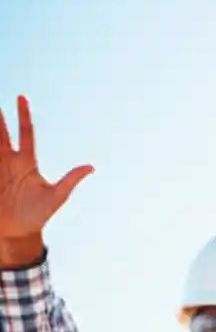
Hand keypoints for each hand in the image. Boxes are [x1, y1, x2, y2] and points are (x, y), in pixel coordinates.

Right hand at [0, 96, 92, 239]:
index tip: (21, 97)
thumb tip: (91, 167)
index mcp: (28, 163)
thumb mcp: (55, 198)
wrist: (18, 234)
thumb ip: (70, 181)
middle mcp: (10, 162)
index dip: (24, 116)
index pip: (26, 134)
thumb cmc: (38, 215)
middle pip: (2, 135)